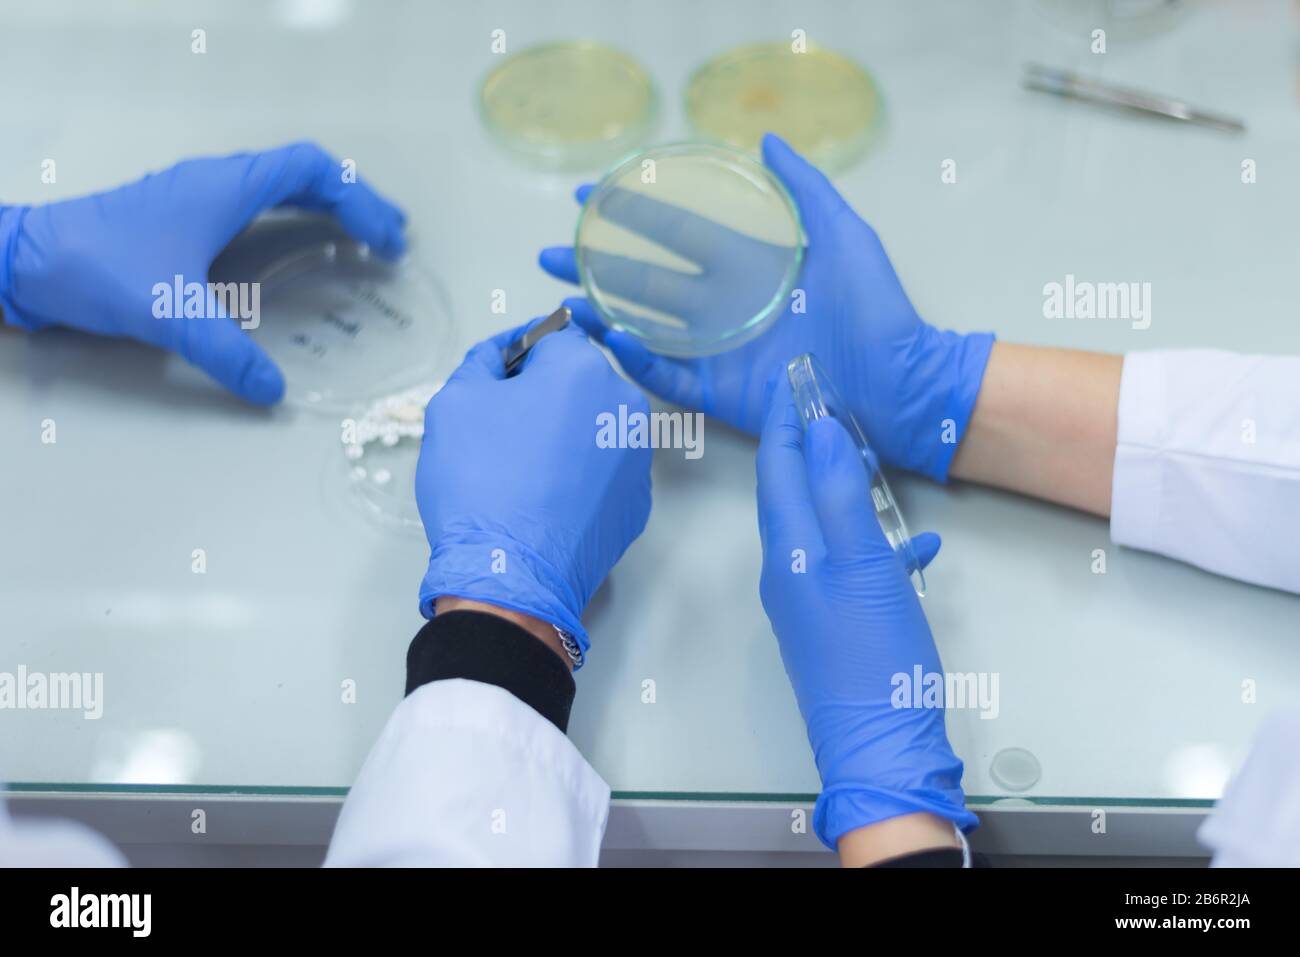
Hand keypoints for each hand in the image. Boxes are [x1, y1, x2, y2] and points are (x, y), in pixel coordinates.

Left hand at [0, 142, 406, 404]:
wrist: (27, 259)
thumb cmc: (99, 268)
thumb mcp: (169, 313)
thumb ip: (225, 352)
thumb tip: (273, 390)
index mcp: (224, 187)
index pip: (311, 169)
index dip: (358, 199)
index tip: (384, 241)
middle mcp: (217, 181)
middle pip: (305, 173)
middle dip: (356, 202)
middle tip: (393, 241)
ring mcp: (199, 195)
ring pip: (281, 185)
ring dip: (327, 207)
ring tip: (362, 241)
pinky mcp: (183, 215)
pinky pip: (257, 203)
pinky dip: (294, 218)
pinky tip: (300, 250)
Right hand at [415, 319, 652, 661]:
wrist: (508, 576)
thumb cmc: (479, 483)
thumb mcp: (456, 402)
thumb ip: (482, 361)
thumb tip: (501, 353)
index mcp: (583, 369)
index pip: (551, 337)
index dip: (517, 355)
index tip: (496, 381)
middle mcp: (624, 406)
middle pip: (579, 382)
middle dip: (544, 395)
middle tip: (502, 431)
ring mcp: (637, 458)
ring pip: (594, 427)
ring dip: (564, 435)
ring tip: (522, 470)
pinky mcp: (636, 503)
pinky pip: (604, 472)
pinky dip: (580, 476)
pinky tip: (545, 499)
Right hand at [539, 133, 993, 481]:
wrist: (897, 381)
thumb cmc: (877, 310)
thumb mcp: (844, 234)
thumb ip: (804, 189)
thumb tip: (766, 141)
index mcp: (747, 267)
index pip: (677, 233)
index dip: (634, 213)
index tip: (592, 196)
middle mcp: (723, 307)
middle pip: (646, 280)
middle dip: (596, 263)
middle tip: (551, 252)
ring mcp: (718, 352)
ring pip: (645, 328)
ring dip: (601, 309)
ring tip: (562, 294)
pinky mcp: (721, 394)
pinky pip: (666, 378)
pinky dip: (634, 360)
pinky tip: (608, 336)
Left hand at [756, 377, 975, 847]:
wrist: (881, 747)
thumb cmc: (872, 654)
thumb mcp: (861, 564)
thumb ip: (839, 494)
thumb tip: (817, 431)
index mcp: (789, 550)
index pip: (778, 469)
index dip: (786, 421)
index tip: (793, 378)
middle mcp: (790, 572)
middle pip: (791, 494)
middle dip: (808, 447)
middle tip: (830, 408)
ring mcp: (812, 601)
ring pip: (822, 527)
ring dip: (842, 489)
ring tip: (870, 460)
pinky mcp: (839, 625)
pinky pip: (853, 566)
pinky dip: (878, 544)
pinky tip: (916, 545)